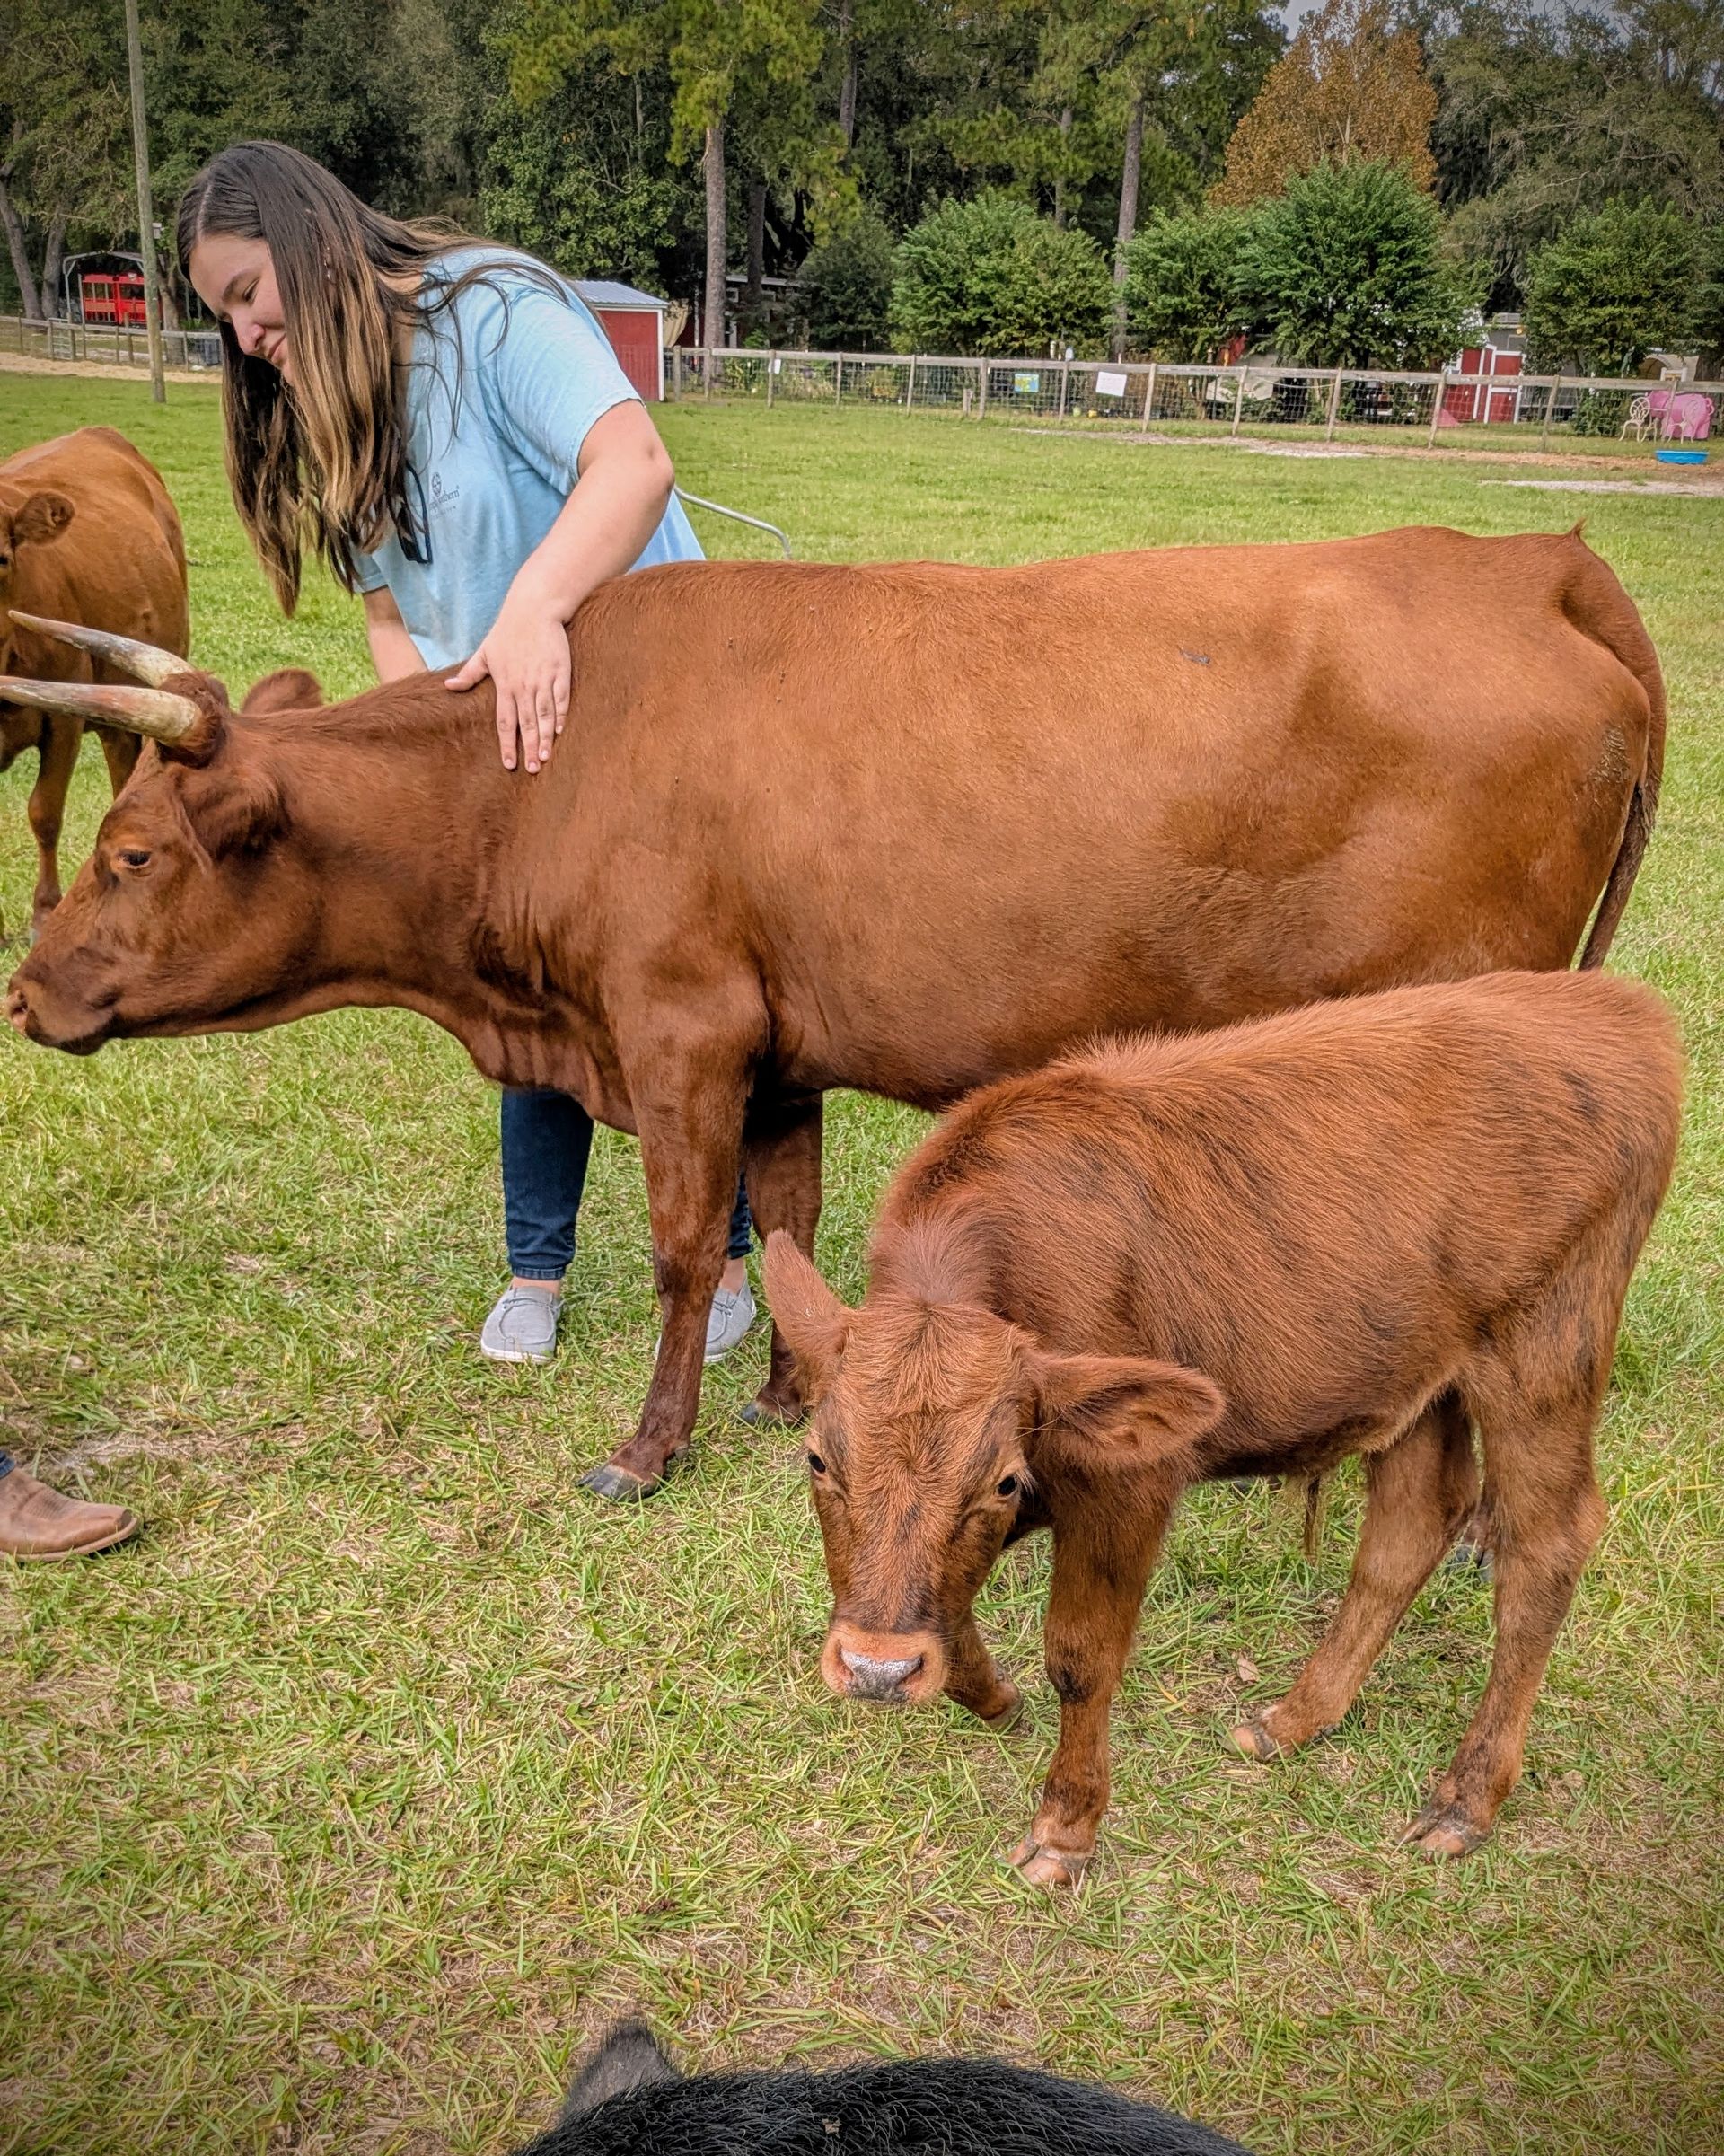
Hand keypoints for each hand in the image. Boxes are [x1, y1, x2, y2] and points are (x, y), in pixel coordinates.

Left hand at [445, 590, 571, 772]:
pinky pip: (561, 699)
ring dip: (545, 738)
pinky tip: (560, 732)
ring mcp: (543, 679)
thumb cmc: (507, 631)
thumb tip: (448, 686)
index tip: (509, 764)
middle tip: (532, 769)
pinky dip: (560, 716)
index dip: (507, 744)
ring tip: (545, 758)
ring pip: (544, 715)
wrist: (534, 609)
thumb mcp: (484, 652)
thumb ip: (469, 673)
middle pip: (526, 723)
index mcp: (505, 684)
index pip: (505, 721)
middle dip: (528, 748)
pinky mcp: (560, 672)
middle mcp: (524, 685)